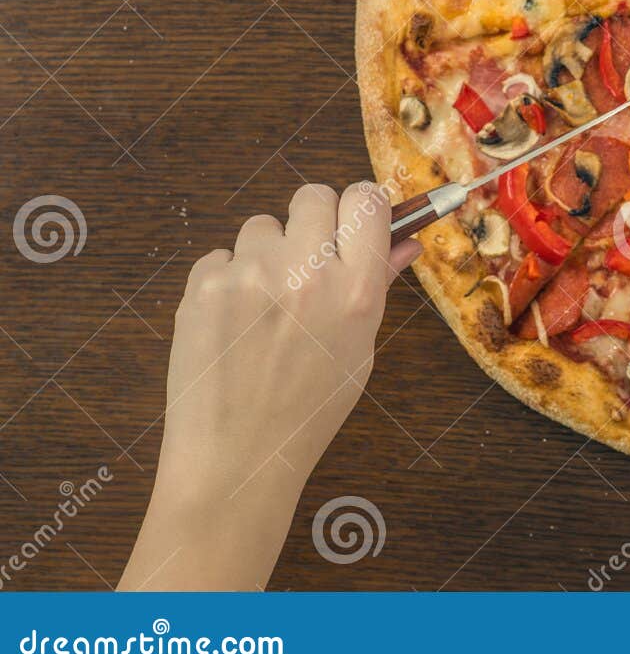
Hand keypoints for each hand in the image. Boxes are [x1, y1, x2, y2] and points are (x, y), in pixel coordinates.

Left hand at [120, 182, 419, 589]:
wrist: (236, 458)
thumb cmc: (308, 409)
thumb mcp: (360, 348)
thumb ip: (376, 286)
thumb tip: (402, 241)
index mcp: (356, 290)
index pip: (366, 199)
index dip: (362, 205)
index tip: (356, 220)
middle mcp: (305, 272)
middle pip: (313, 196)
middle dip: (314, 221)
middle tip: (309, 259)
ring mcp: (250, 275)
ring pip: (262, 225)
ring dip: (267, 251)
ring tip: (266, 303)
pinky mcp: (203, 286)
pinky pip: (221, 256)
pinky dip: (228, 279)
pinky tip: (234, 321)